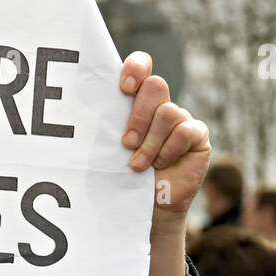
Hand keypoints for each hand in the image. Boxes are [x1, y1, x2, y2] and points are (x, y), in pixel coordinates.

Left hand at [118, 52, 210, 275]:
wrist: (145, 208)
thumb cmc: (121, 176)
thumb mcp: (108, 150)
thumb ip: (105, 128)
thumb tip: (78, 116)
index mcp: (136, 101)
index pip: (142, 66)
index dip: (136, 68)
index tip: (123, 86)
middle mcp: (160, 105)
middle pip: (156, 86)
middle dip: (138, 115)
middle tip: (126, 143)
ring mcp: (181, 119)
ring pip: (169, 112)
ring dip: (151, 142)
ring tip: (138, 165)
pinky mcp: (197, 137)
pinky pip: (188, 130)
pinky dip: (170, 148)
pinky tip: (161, 164)